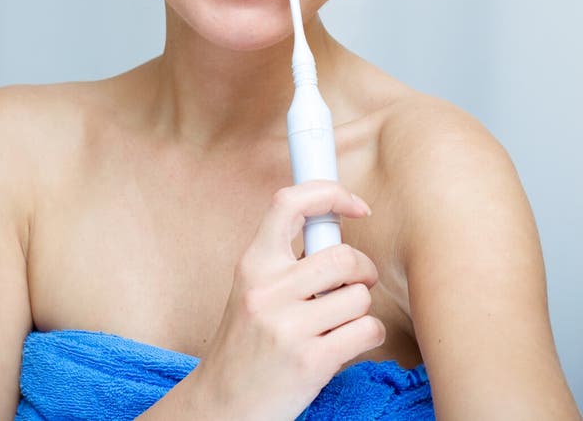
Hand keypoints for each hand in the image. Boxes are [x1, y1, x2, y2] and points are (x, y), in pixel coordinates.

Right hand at [193, 180, 385, 420]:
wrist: (221, 406)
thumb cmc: (246, 344)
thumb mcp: (252, 290)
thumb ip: (286, 259)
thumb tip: (334, 221)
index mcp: (253, 264)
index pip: (289, 203)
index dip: (329, 193)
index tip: (355, 204)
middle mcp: (267, 290)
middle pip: (343, 256)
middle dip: (363, 269)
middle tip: (356, 281)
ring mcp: (287, 327)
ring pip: (360, 296)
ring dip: (362, 310)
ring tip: (340, 322)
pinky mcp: (310, 362)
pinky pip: (367, 330)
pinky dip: (370, 335)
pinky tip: (349, 343)